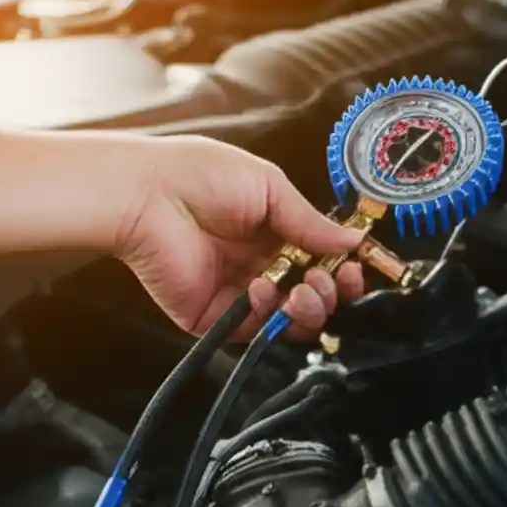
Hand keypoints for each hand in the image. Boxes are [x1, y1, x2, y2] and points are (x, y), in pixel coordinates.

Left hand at [114, 136, 364, 340]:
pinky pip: (255, 331)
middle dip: (332, 292)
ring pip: (290, 321)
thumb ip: (311, 221)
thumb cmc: (200, 176)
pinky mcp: (215, 317)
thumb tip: (353, 242)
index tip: (357, 267)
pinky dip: (267, 314)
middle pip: (313, 297)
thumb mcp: (269, 187)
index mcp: (275, 232)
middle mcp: (261, 265)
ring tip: (303, 289)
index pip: (322, 262)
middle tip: (331, 280)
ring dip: (309, 308)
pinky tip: (260, 287)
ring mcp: (239, 294)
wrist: (149, 195)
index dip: (344, 269)